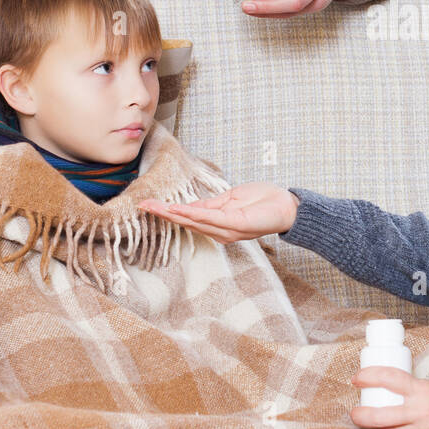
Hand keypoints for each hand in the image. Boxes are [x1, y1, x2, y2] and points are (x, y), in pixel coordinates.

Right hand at [138, 182, 297, 240]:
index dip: (168, 211)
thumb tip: (192, 205)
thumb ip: (213, 204)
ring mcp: (226, 230)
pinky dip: (192, 214)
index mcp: (217, 222)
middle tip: (142, 206)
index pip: (188, 216)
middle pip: (186, 221)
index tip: (147, 204)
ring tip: (153, 207)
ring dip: (172, 214)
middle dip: (163, 213)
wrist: (287, 206)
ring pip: (194, 221)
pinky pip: (210, 219)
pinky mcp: (235, 225)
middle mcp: (219, 230)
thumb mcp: (233, 198)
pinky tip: (178, 210)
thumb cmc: (263, 201)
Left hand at [350, 369, 428, 428]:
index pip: (389, 379)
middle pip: (379, 416)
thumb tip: (398, 392)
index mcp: (423, 391)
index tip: (358, 377)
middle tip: (354, 412)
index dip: (369, 376)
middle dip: (361, 415)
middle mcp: (420, 413)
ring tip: (374, 426)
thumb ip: (418, 390)